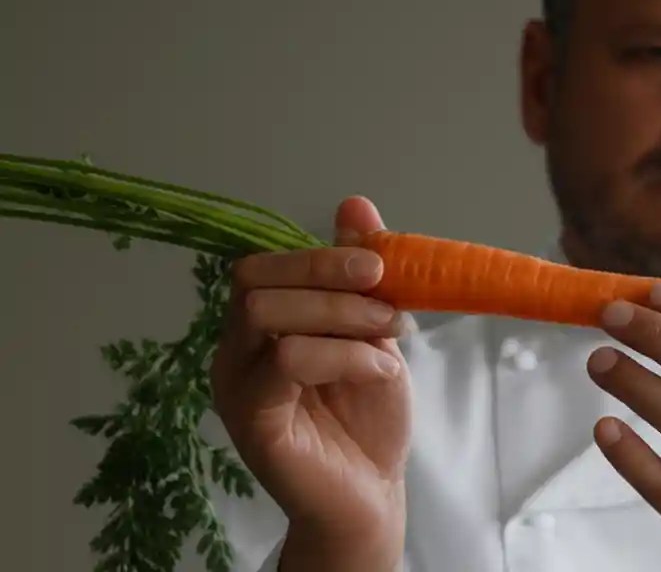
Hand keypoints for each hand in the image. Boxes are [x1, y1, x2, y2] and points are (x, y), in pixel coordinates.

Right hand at [211, 196, 410, 571]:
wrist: (371, 491)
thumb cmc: (367, 413)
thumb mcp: (372, 331)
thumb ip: (359, 275)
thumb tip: (355, 203)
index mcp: (257, 327)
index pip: (263, 266)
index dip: (320, 255)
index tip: (378, 264)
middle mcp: (235, 352)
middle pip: (254, 280)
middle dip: (327, 275)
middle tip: (386, 297)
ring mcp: (237, 387)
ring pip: (267, 314)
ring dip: (342, 315)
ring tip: (391, 337)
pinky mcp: (253, 422)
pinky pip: (288, 361)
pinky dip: (346, 355)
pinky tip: (382, 370)